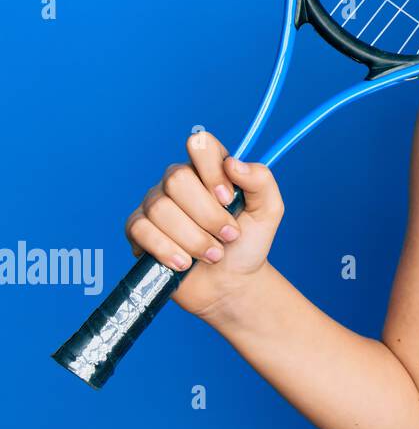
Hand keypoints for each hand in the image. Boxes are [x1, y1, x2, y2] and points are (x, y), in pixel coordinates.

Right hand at [124, 131, 284, 318]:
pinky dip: (167, 250)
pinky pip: (141, 230)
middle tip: (229, 236)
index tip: (229, 199)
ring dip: (194, 239)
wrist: (230, 284)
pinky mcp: (138, 230)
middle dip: (207, 215)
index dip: (212, 171)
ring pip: (161, 209)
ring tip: (213, 255)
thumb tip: (232, 163)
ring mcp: (155, 203)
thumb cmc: (248, 243)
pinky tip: (185, 263)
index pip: (200, 145)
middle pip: (177, 179)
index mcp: (209, 169)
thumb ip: (260, 180)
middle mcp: (179, 181)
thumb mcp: (269, 210)